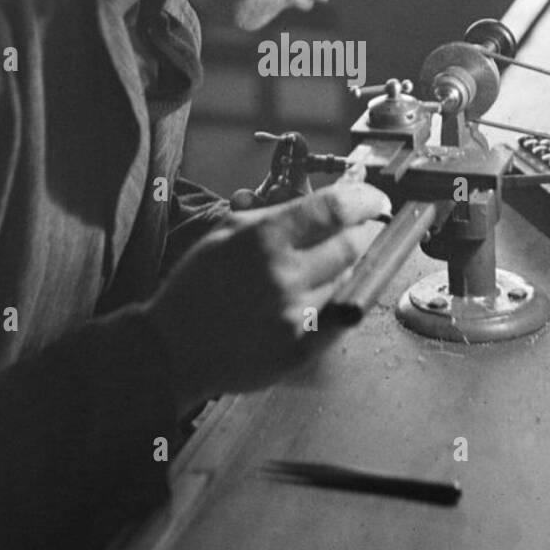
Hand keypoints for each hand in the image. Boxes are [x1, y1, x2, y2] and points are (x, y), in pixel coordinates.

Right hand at [146, 170, 390, 415]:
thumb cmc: (198, 286)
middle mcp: (284, 274)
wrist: (173, 350)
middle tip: (365, 232)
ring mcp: (295, 314)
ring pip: (351, 280)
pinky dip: (343, 302)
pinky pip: (342, 317)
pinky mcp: (301, 348)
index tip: (376, 201)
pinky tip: (329, 296)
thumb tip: (328, 203)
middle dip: (366, 234)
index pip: (335, 208)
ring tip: (324, 270)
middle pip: (354, 244)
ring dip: (350, 270)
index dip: (366, 200)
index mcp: (263, 238)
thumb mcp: (227, 232)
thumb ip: (276, 215)